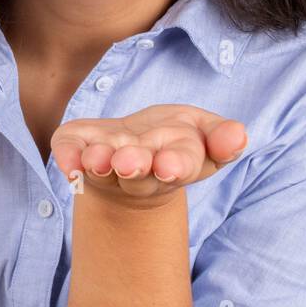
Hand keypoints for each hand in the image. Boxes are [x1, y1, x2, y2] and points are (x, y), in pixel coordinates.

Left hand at [50, 104, 247, 204]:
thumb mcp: (205, 133)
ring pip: (101, 168)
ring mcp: (105, 162)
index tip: (168, 165)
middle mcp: (139, 170)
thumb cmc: (174, 141)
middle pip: (137, 173)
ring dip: (98, 163)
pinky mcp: (77, 151)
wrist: (133, 155)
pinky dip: (66, 156)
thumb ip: (222, 136)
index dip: (175, 165)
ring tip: (97, 158)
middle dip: (134, 167)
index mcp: (176, 162)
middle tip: (128, 163)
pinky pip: (69, 154)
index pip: (181, 165)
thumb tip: (240, 135)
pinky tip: (65, 161)